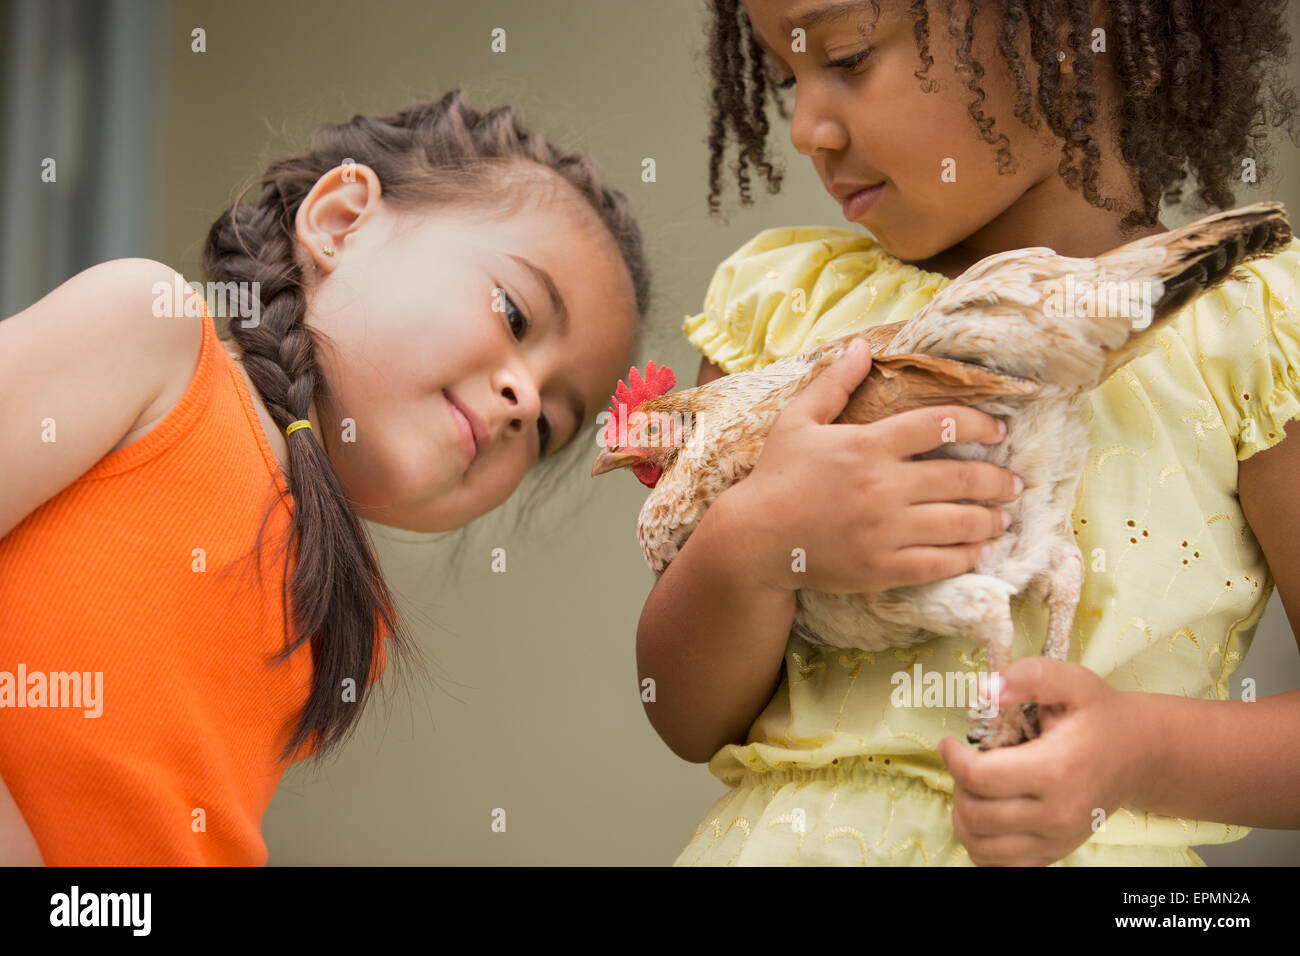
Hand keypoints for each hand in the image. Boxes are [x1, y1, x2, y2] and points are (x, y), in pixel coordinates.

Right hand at [724, 338, 1021, 593]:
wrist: (753, 539)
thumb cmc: (775, 477)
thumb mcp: (796, 421)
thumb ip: (833, 383)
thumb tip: (862, 346)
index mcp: (868, 444)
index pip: (940, 424)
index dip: (979, 423)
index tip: (1000, 430)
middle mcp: (883, 486)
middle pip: (961, 477)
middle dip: (999, 480)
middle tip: (1015, 483)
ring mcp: (885, 530)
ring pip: (958, 523)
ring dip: (990, 519)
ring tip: (1003, 518)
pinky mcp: (882, 568)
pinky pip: (939, 562)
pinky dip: (966, 556)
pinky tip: (979, 551)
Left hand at [936, 657, 1147, 865]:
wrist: (1141, 754)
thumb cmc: (1100, 714)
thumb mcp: (1071, 680)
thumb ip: (1029, 676)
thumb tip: (987, 689)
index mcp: (1055, 771)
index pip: (978, 777)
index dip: (953, 758)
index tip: (949, 743)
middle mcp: (1057, 815)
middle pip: (975, 814)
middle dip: (957, 785)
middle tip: (965, 763)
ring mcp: (1057, 840)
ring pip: (981, 846)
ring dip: (963, 816)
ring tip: (973, 788)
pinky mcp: (1056, 853)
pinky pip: (1000, 865)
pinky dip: (981, 845)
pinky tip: (986, 816)